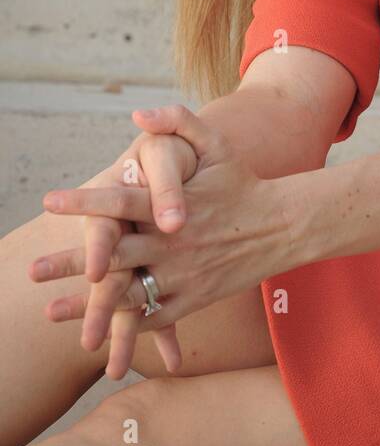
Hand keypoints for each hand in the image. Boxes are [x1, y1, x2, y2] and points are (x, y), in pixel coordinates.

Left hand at [37, 109, 306, 379]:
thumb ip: (179, 122)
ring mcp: (182, 276)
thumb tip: (137, 114)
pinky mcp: (192, 300)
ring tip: (46, 309)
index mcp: (173, 207)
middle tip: (32, 268)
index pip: (122, 202)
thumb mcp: (217, 145)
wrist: (282, 227)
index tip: (50, 200)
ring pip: (128, 293)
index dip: (85, 202)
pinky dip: (122, 325)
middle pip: (115, 255)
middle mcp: (173, 244)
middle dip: (71, 263)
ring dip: (86, 305)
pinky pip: (152, 317)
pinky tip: (90, 331)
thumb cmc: (242, 183)